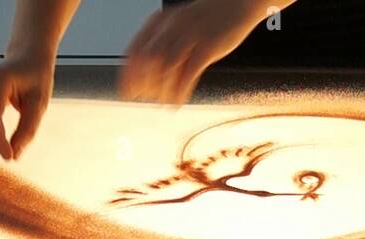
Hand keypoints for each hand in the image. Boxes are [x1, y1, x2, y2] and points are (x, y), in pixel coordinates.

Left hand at [119, 0, 273, 105]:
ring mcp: (191, 35)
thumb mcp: (178, 26)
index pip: (134, 50)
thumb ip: (162, 44)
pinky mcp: (208, 46)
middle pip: (148, 60)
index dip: (128, 75)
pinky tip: (178, 102)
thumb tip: (146, 72)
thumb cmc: (208, 20)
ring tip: (163, 103)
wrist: (237, 4)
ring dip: (162, 90)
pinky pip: (189, 73)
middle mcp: (172, 26)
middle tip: (145, 99)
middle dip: (144, 85)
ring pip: (167, 67)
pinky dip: (180, 91)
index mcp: (161, 20)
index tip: (127, 92)